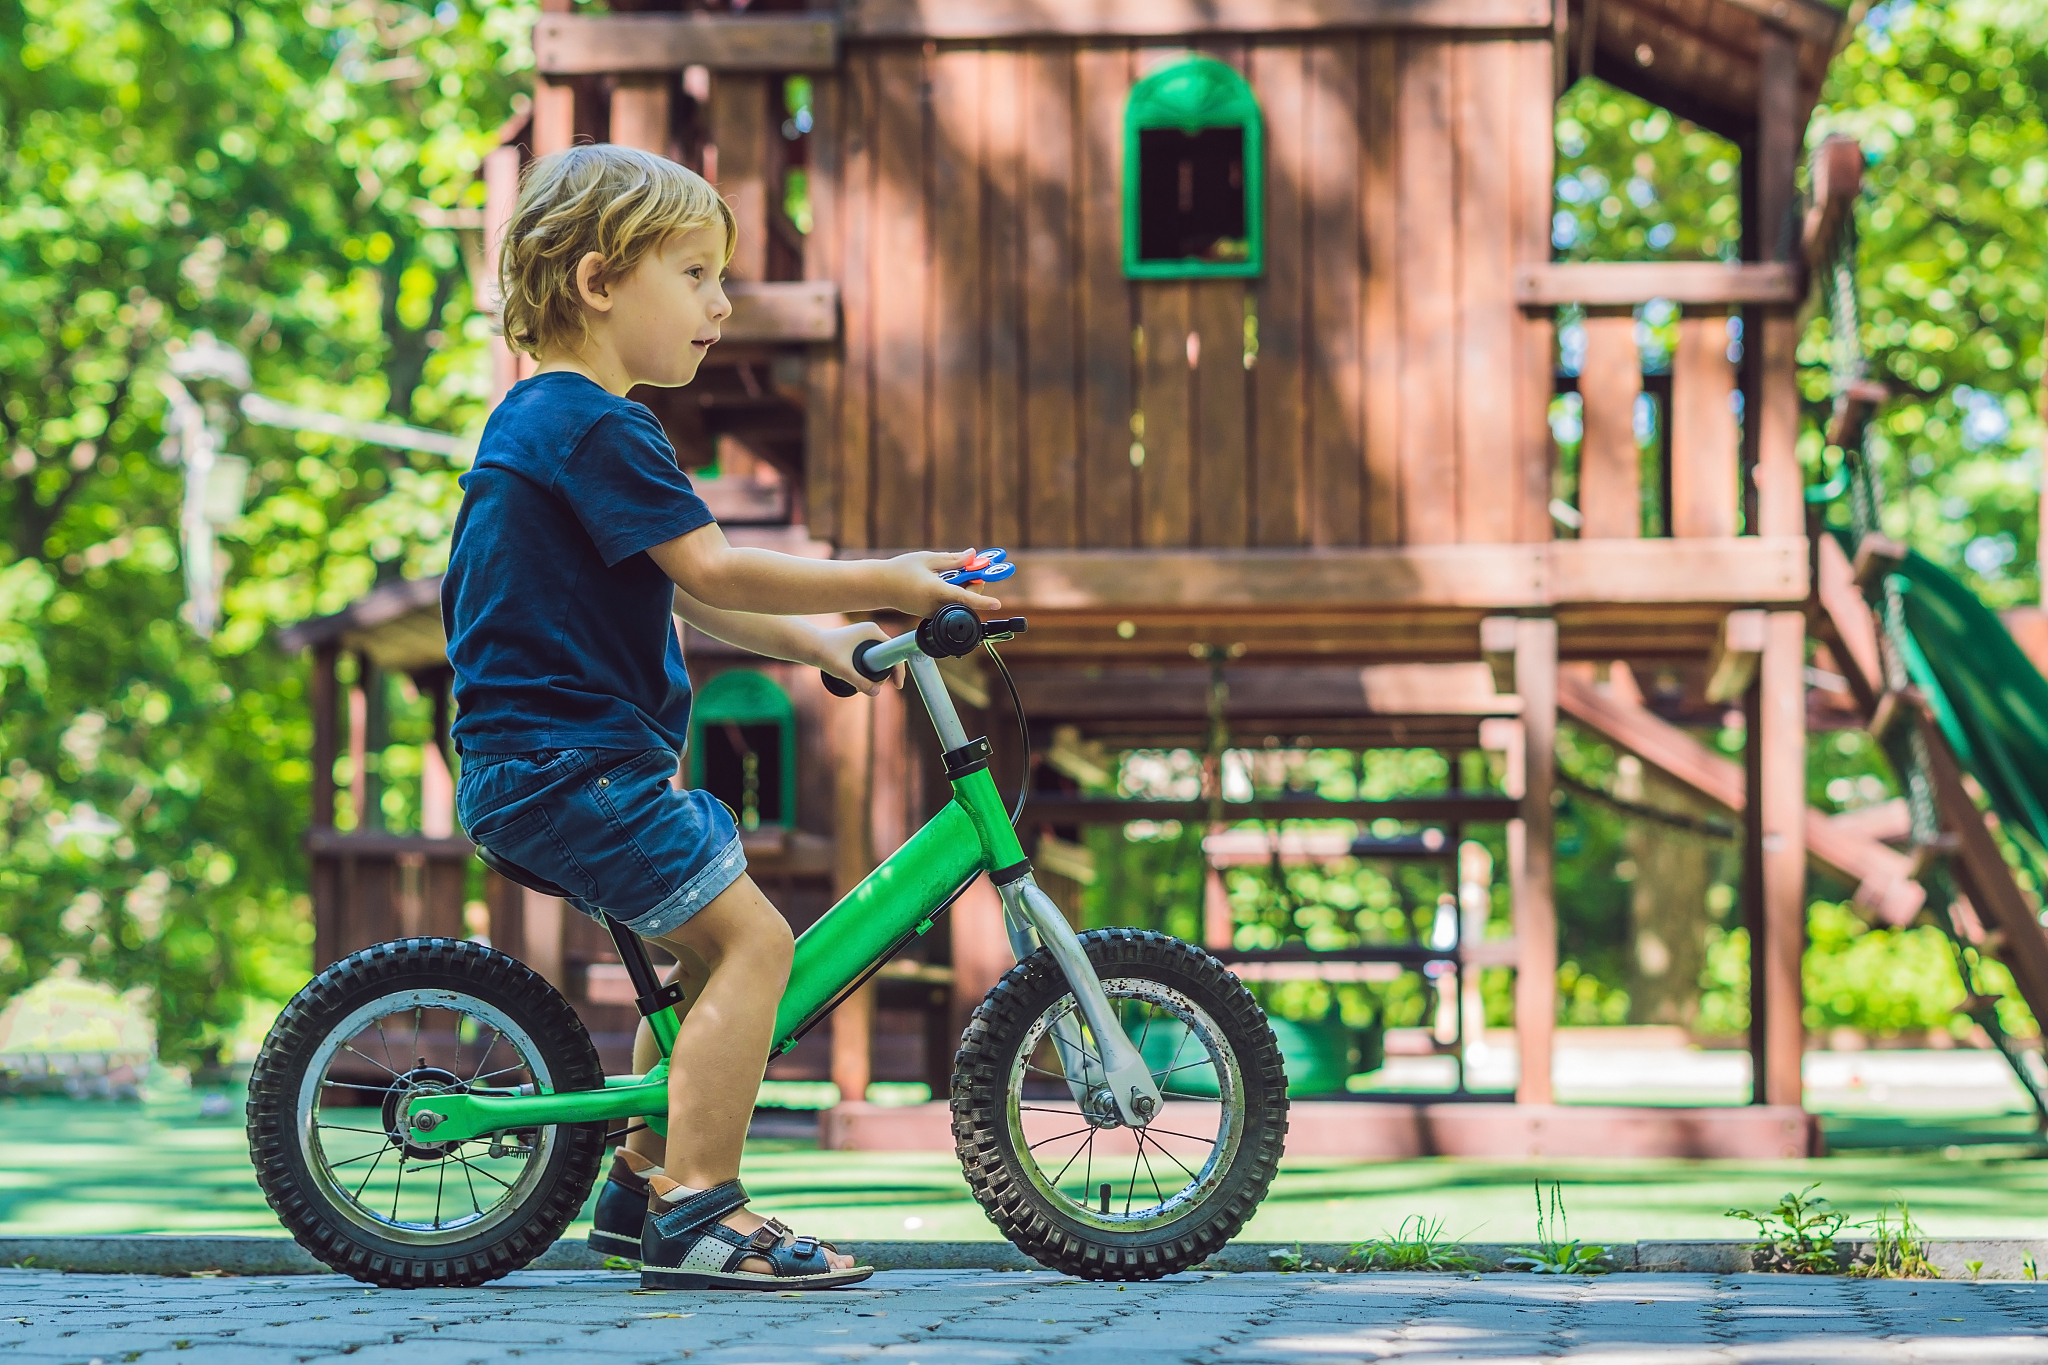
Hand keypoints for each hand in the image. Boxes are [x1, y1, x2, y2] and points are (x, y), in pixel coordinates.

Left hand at [813, 621, 901, 695]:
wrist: (809, 646)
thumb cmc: (824, 653)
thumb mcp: (843, 670)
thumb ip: (859, 681)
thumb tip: (876, 692)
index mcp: (872, 632)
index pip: (894, 651)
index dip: (898, 669)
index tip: (897, 685)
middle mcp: (872, 632)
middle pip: (888, 657)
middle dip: (884, 675)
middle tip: (872, 688)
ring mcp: (867, 638)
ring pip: (881, 660)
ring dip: (876, 675)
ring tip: (861, 686)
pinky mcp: (861, 644)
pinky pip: (874, 659)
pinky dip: (870, 671)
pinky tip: (860, 682)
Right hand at [883, 549, 1002, 617]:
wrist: (879, 586)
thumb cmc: (900, 569)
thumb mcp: (927, 558)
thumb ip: (952, 559)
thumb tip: (973, 556)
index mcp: (933, 590)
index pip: (963, 598)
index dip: (982, 600)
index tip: (998, 604)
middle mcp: (934, 605)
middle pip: (965, 601)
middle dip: (975, 586)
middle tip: (974, 570)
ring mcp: (931, 613)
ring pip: (958, 604)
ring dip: (963, 589)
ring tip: (957, 574)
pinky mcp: (929, 615)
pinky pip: (948, 606)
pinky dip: (953, 594)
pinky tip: (944, 582)